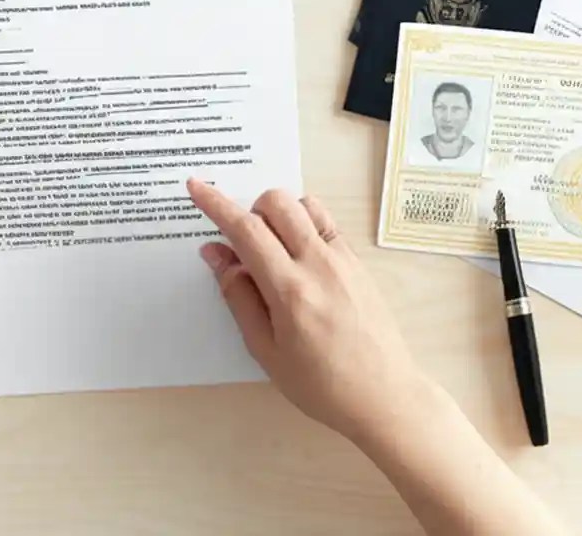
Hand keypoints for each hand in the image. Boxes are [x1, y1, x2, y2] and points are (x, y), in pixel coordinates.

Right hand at [187, 179, 436, 441]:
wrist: (384, 395)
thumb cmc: (321, 385)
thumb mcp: (266, 351)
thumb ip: (239, 297)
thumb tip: (217, 255)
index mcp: (290, 289)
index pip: (246, 230)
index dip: (216, 204)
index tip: (196, 186)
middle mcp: (319, 263)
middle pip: (277, 203)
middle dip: (250, 210)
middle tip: (243, 248)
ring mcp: (344, 259)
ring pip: (305, 205)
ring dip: (280, 215)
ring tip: (273, 252)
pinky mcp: (358, 263)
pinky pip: (326, 224)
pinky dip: (304, 226)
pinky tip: (299, 260)